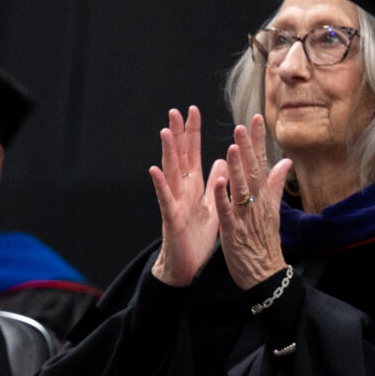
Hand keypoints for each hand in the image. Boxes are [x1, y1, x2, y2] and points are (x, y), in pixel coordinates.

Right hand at [149, 106, 219, 286]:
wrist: (186, 265)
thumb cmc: (196, 236)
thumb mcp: (211, 204)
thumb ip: (214, 182)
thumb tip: (220, 160)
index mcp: (193, 185)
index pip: (192, 153)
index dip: (192, 133)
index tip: (193, 110)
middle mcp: (181, 190)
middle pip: (179, 157)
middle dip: (178, 134)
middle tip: (175, 111)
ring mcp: (174, 202)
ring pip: (170, 173)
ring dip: (167, 152)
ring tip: (166, 131)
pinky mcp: (171, 218)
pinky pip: (165, 199)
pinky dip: (160, 184)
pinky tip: (154, 170)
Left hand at [214, 115, 291, 290]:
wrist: (265, 275)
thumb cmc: (265, 243)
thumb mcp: (273, 211)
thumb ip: (275, 185)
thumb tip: (286, 161)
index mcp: (263, 197)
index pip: (261, 163)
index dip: (257, 141)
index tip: (255, 118)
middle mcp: (255, 204)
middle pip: (252, 172)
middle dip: (247, 148)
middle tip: (242, 125)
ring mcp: (244, 217)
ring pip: (240, 189)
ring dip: (236, 168)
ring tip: (231, 146)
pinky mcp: (233, 232)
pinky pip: (226, 212)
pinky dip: (223, 197)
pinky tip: (218, 181)